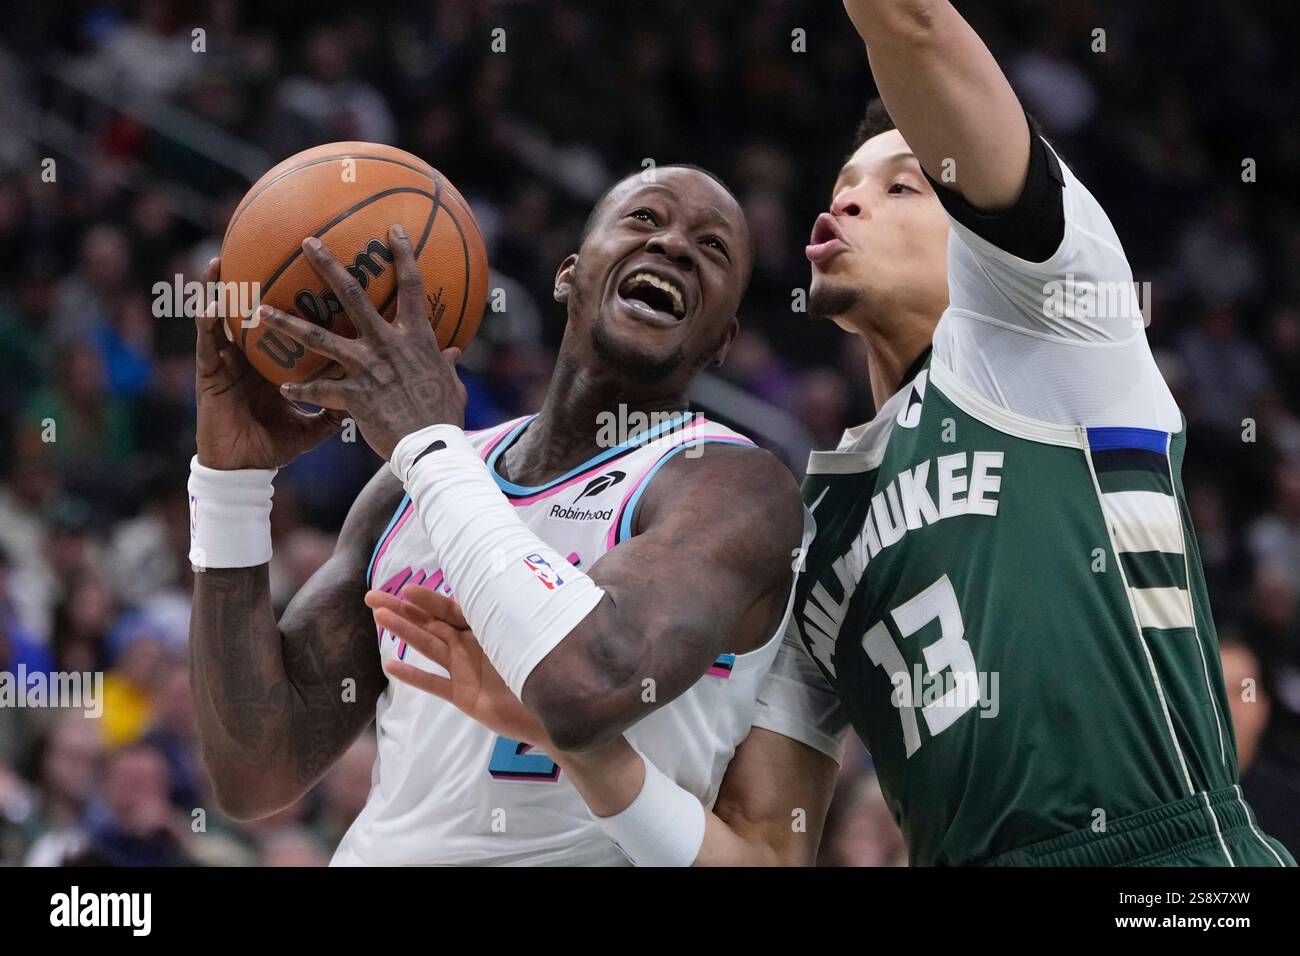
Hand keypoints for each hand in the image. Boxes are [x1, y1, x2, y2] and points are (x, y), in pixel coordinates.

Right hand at [195, 257, 342, 468]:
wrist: (243, 472)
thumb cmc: (274, 448)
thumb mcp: (312, 427)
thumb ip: (337, 408)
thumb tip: (367, 396)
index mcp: (275, 365)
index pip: (288, 328)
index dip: (295, 304)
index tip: (311, 277)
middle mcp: (252, 357)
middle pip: (257, 312)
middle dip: (258, 283)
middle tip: (263, 257)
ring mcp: (230, 363)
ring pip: (226, 319)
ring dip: (222, 290)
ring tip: (221, 260)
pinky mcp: (210, 374)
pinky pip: (208, 342)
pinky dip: (207, 321)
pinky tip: (209, 301)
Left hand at [257, 225, 466, 460]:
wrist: (431, 447)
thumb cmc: (444, 416)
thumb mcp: (452, 385)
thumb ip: (447, 365)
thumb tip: (455, 354)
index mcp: (416, 337)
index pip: (411, 286)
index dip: (403, 255)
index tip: (393, 230)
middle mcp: (387, 344)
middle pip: (352, 295)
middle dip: (327, 265)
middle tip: (307, 242)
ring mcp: (366, 367)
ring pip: (319, 337)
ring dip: (288, 323)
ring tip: (261, 311)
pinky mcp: (352, 395)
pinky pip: (318, 388)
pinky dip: (300, 389)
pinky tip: (284, 387)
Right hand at [366, 585, 550, 747]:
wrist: (557, 711)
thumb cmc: (550, 667)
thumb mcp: (530, 634)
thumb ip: (514, 612)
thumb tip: (513, 572)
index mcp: (489, 626)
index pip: (453, 608)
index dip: (429, 600)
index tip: (405, 590)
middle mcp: (473, 645)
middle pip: (432, 623)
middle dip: (403, 609)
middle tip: (372, 597)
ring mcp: (466, 670)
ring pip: (429, 647)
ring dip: (404, 632)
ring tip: (379, 617)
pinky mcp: (464, 696)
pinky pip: (435, 683)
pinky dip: (414, 676)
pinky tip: (390, 666)